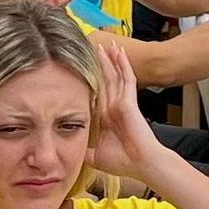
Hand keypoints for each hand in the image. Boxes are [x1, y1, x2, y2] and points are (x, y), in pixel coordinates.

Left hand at [85, 34, 162, 179]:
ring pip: (116, 76)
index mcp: (106, 118)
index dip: (92, 80)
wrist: (142, 164)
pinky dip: (123, 65)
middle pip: (107, 80)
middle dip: (102, 64)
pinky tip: (120, 53)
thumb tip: (66, 149)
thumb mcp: (95, 156)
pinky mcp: (129, 102)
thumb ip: (83, 149)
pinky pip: (126, 79)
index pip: (98, 94)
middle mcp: (114, 107)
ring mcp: (122, 103)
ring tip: (108, 44)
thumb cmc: (124, 162)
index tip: (84, 69)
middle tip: (95, 47)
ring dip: (111, 60)